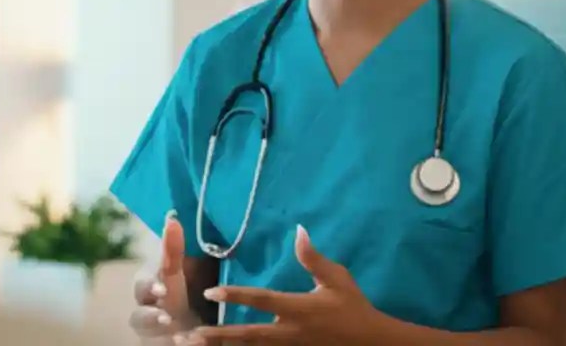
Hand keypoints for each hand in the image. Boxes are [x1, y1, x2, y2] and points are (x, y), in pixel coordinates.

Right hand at [130, 211, 201, 342]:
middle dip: (149, 318)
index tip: (162, 288)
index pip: (144, 284)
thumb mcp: (184, 269)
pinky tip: (188, 344)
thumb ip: (174, 248)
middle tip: (166, 319)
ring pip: (146, 338)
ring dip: (160, 339)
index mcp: (152, 287)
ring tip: (179, 339)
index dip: (150, 286)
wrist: (194, 320)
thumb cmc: (187, 289)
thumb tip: (172, 218)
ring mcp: (150, 334)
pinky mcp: (154, 345)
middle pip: (138, 316)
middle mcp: (146, 311)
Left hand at [187, 225, 382, 345]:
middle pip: (249, 336)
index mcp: (298, 309)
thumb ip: (313, 258)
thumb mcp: (337, 280)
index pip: (261, 300)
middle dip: (220, 336)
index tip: (211, 292)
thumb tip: (299, 230)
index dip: (235, 295)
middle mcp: (290, 333)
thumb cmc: (354, 308)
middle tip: (192, 335)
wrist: (373, 344)